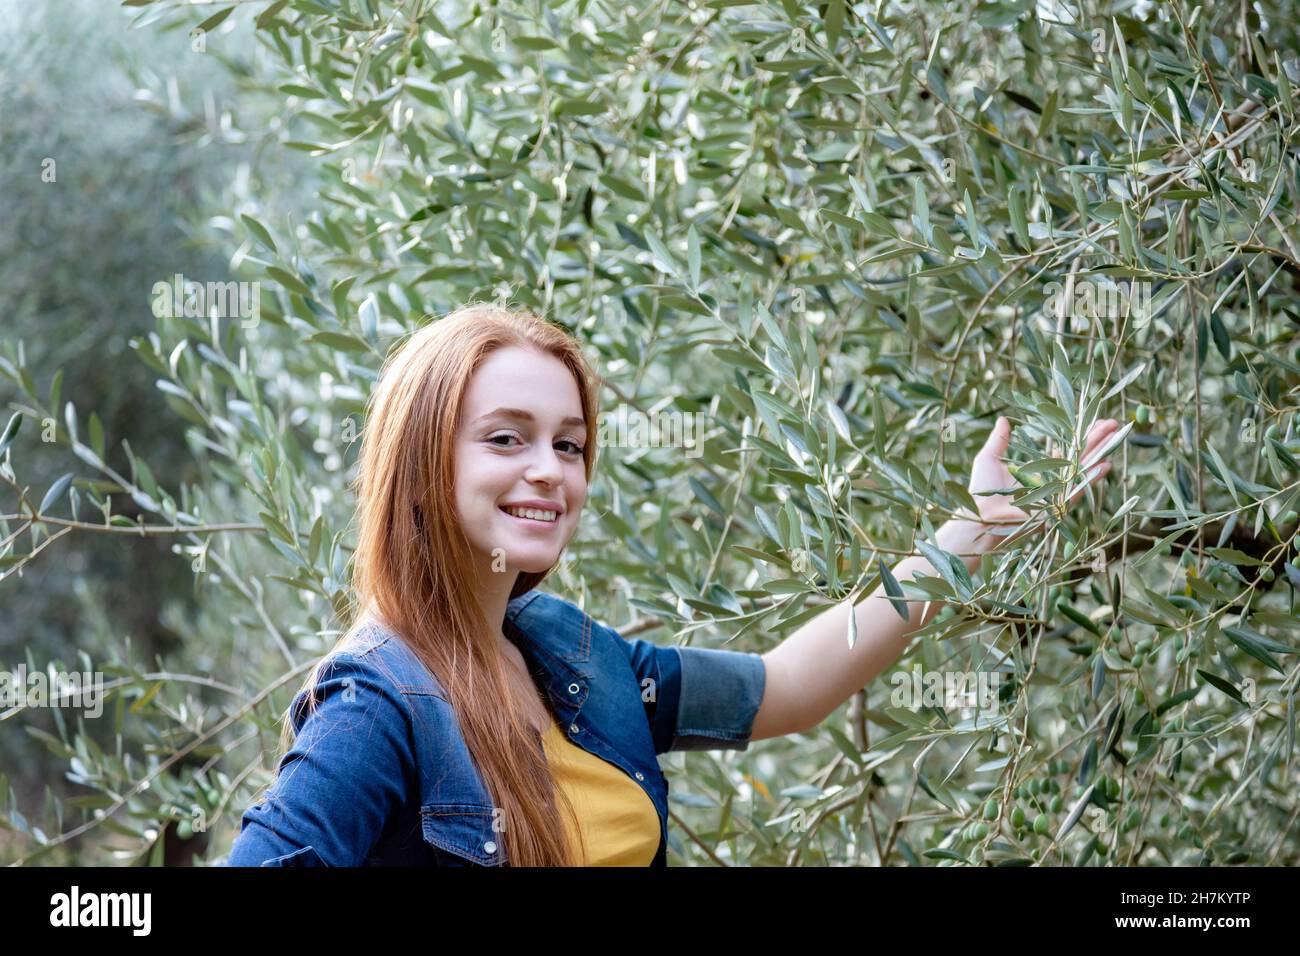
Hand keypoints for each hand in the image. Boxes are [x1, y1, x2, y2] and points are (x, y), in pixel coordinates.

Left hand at [965, 415, 1118, 534]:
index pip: (1065, 450)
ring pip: (1083, 470)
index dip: (1079, 435)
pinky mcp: (1057, 506)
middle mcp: (1051, 482)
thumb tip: (1004, 419)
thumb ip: (999, 440)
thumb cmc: (981, 490)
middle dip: (1096, 440)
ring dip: (1100, 453)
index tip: (1093, 419)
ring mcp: (1056, 494)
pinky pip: (1078, 490)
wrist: (978, 516)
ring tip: (1116, 436)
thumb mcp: (990, 459)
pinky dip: (1092, 478)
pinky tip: (1106, 464)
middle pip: (1079, 457)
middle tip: (1114, 422)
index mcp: (1039, 471)